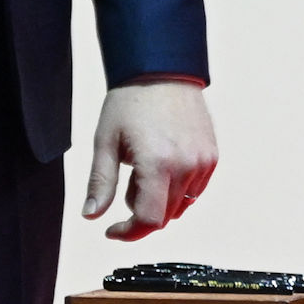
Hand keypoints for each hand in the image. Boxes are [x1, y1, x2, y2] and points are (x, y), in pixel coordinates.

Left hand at [88, 79, 221, 239]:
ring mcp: (203, 162)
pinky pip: (195, 189)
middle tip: (126, 181)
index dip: (129, 232)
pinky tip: (164, 164)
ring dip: (160, 200)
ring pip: (181, 205)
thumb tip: (91, 216)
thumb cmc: (130, 102)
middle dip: (141, 210)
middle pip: (165, 216)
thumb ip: (100, 183)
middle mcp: (186, 167)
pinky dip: (178, 188)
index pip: (149, 220)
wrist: (162, 71)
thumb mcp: (106, 142)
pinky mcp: (212, 157)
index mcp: (157, 164)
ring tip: (145, 169)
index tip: (113, 230)